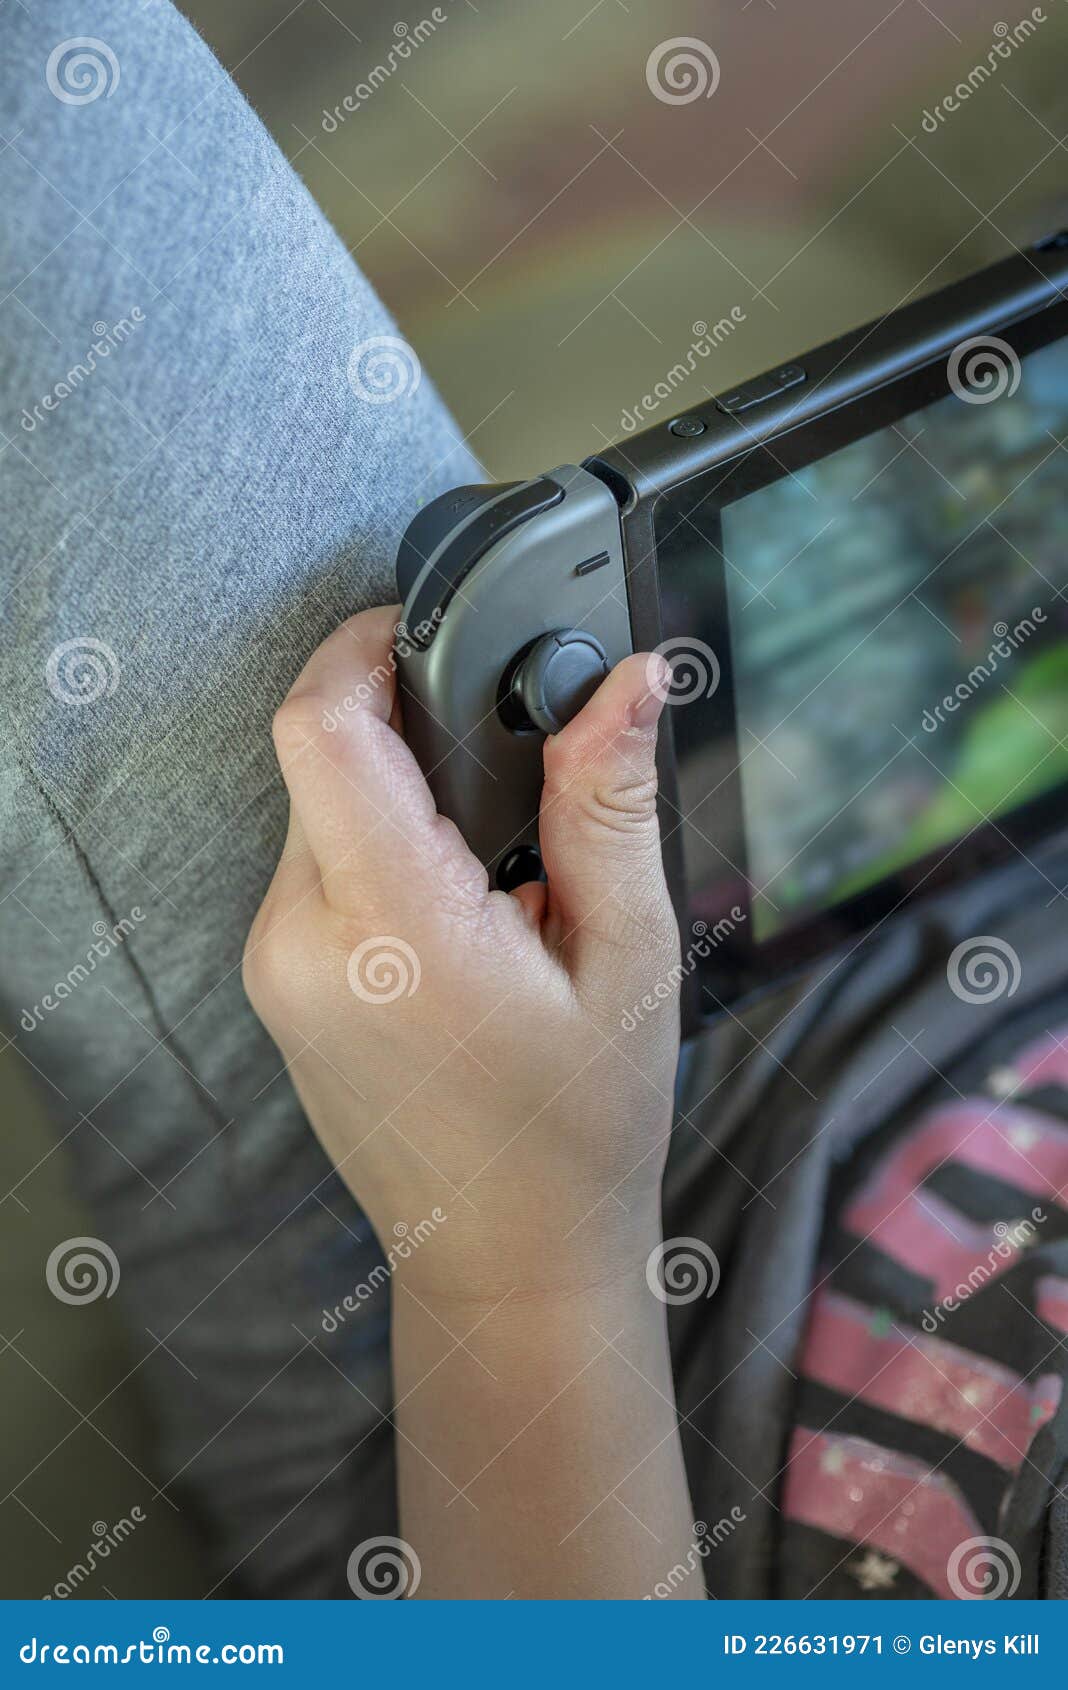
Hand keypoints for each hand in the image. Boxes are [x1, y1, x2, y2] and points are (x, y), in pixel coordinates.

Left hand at [243, 605, 680, 1302]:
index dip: (364, 648)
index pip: (323, 728)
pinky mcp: (276, 985)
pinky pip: (312, 866)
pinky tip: (455, 909)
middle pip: (320, 755)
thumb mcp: (627, 958)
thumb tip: (629, 679)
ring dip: (396, 795)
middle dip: (406, 728)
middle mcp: (304, 943)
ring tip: (493, 870)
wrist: (508, 1259)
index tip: (427, 631)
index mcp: (394, 930)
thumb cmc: (577, 1132)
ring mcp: (276, 970)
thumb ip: (608, 804)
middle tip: (508, 775)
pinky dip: (376, 849)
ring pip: (315, 806)